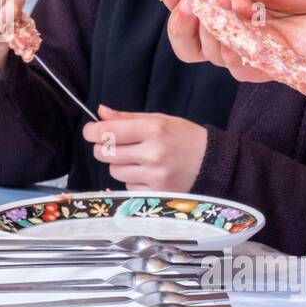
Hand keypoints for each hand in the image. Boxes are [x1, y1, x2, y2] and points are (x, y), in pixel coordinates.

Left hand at [81, 105, 207, 190]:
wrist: (214, 164)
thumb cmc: (185, 138)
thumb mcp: (161, 120)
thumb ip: (128, 118)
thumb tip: (100, 113)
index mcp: (154, 129)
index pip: (108, 132)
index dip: (92, 131)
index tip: (91, 131)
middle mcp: (153, 153)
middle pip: (105, 153)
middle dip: (103, 148)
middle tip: (112, 145)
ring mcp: (155, 176)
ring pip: (114, 171)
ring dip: (119, 165)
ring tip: (138, 159)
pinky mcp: (157, 193)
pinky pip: (128, 187)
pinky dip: (132, 180)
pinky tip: (147, 173)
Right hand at [159, 0, 305, 78]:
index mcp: (237, 2)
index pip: (195, 9)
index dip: (176, 1)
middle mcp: (240, 29)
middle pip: (191, 41)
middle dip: (182, 21)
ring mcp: (254, 51)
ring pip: (210, 53)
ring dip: (209, 27)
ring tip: (226, 1)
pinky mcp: (271, 69)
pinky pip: (237, 66)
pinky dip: (233, 43)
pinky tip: (244, 17)